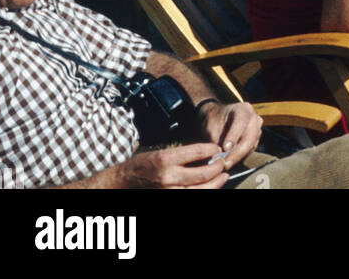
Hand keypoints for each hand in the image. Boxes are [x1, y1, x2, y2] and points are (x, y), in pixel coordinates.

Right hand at [115, 142, 231, 189]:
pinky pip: (192, 197)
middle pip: (202, 174)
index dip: (211, 150)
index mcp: (166, 159)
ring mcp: (169, 192)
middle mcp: (169, 177)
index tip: (217, 149)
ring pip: (201, 190)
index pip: (196, 152)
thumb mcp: (161, 152)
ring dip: (216, 183)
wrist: (125, 182)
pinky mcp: (169, 200)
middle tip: (223, 163)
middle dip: (217, 168)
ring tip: (223, 176)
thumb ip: (182, 154)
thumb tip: (205, 154)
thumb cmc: (143, 165)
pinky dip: (205, 192)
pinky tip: (210, 188)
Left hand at [195, 100, 262, 167]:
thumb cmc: (215, 121)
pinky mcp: (256, 140)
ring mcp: (257, 129)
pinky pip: (250, 151)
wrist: (219, 120)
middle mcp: (254, 118)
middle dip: (237, 152)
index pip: (241, 123)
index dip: (233, 136)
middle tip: (226, 163)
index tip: (225, 148)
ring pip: (251, 146)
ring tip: (226, 164)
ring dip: (239, 157)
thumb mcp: (211, 127)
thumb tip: (219, 156)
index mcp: (243, 109)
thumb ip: (216, 140)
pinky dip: (240, 157)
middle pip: (249, 137)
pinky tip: (230, 160)